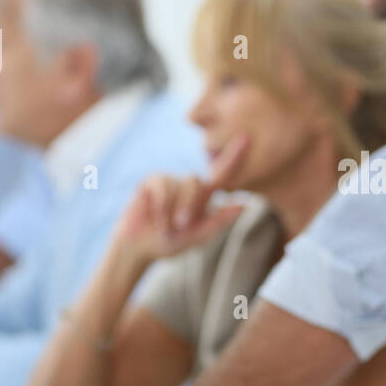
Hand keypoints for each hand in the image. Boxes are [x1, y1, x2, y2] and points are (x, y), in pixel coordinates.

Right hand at [113, 133, 249, 262]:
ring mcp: (170, 180)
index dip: (234, 157)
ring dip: (174, 210)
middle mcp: (188, 185)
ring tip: (166, 226)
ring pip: (180, 185)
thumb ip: (219, 220)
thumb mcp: (198, 237)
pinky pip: (163, 186)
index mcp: (204, 197)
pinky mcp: (152, 180)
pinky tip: (155, 216)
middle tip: (182, 226)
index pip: (222, 175)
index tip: (246, 138)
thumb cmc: (170, 243)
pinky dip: (162, 205)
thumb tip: (245, 205)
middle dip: (190, 205)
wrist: (139, 247)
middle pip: (198, 181)